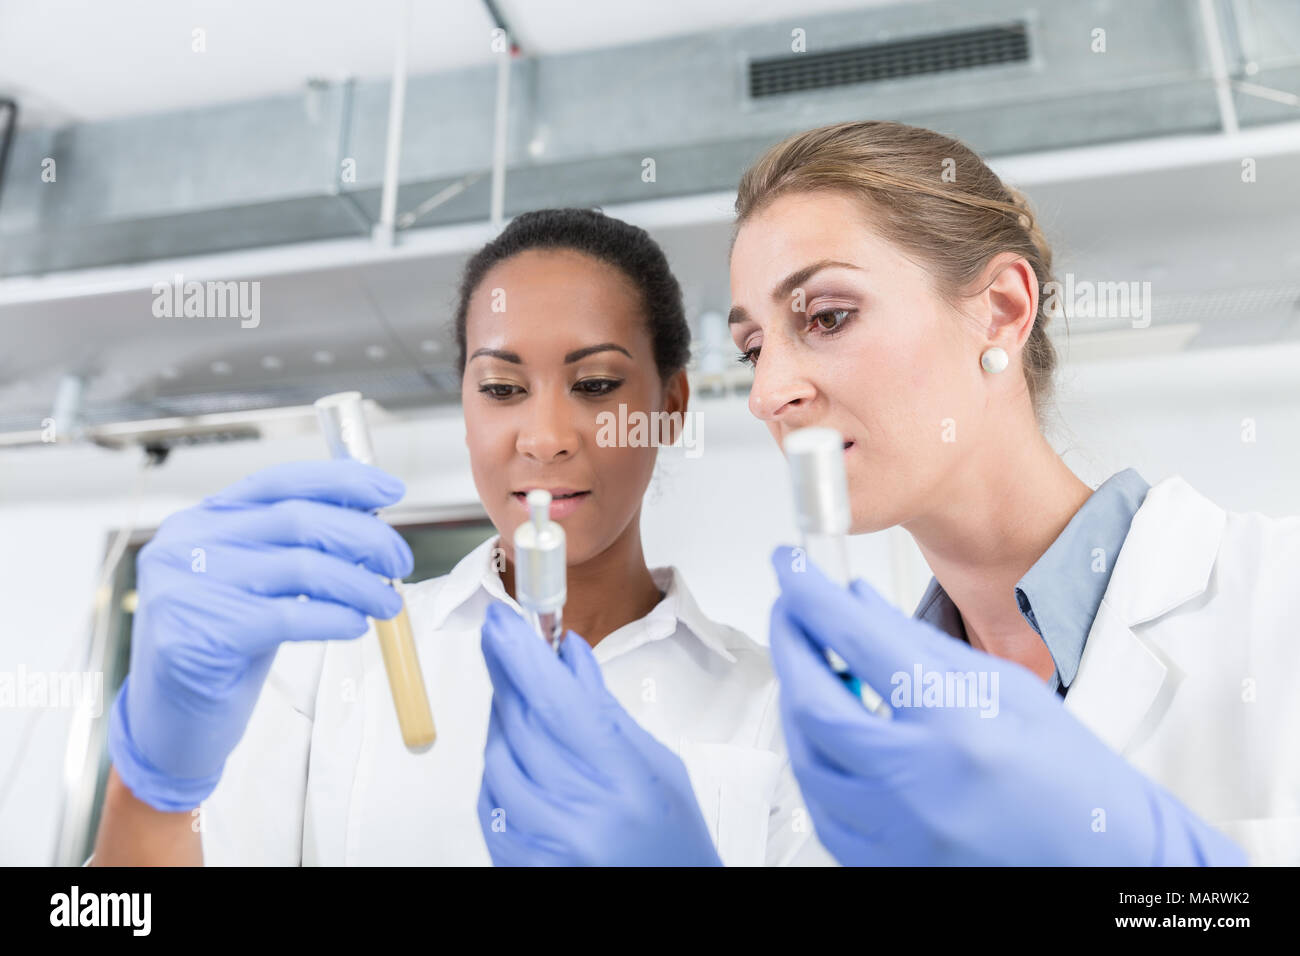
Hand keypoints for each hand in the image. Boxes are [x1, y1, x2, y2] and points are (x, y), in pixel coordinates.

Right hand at [108, 459, 412, 811]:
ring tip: (388, 604)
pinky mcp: (197, 635)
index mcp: (202, 520)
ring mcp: (185, 588)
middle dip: (364, 537)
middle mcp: (186, 544)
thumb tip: (370, 521)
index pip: (278, 482)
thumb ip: (298, 548)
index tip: (391, 490)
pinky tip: (356, 626)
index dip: (340, 482)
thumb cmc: (227, 648)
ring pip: (301, 567)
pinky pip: (288, 617)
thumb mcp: (260, 585)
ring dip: (360, 584)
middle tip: (400, 562)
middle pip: (298, 519)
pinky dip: (335, 619)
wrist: (173, 723)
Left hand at [476, 601, 720, 865]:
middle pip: (520, 725)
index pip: (558, 703)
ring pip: (497, 761)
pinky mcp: (520, 864)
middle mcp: (582, 813)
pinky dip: (499, 773)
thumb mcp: (658, 766)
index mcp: (626, 779)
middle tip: (499, 640)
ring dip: (502, 724)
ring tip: (521, 709)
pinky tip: (519, 761)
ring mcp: (546, 844)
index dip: (521, 656)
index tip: (500, 622)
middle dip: (506, 675)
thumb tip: (567, 654)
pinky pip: (490, 804)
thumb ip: (605, 710)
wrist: (669, 902)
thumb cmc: (673, 840)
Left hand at [768, 546, 1246, 865]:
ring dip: (798, 704)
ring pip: (806, 757)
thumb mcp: (1006, 688)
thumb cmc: (1071, 777)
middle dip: (789, 645)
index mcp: (958, 726)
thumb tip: (856, 601)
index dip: (811, 596)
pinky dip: (817, 760)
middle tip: (789, 613)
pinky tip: (831, 735)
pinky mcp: (885, 863)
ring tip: (814, 671)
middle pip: (813, 703)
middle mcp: (921, 784)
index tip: (791, 569)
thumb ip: (919, 643)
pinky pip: (822, 806)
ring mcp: (898, 832)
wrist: (1105, 860)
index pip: (858, 640)